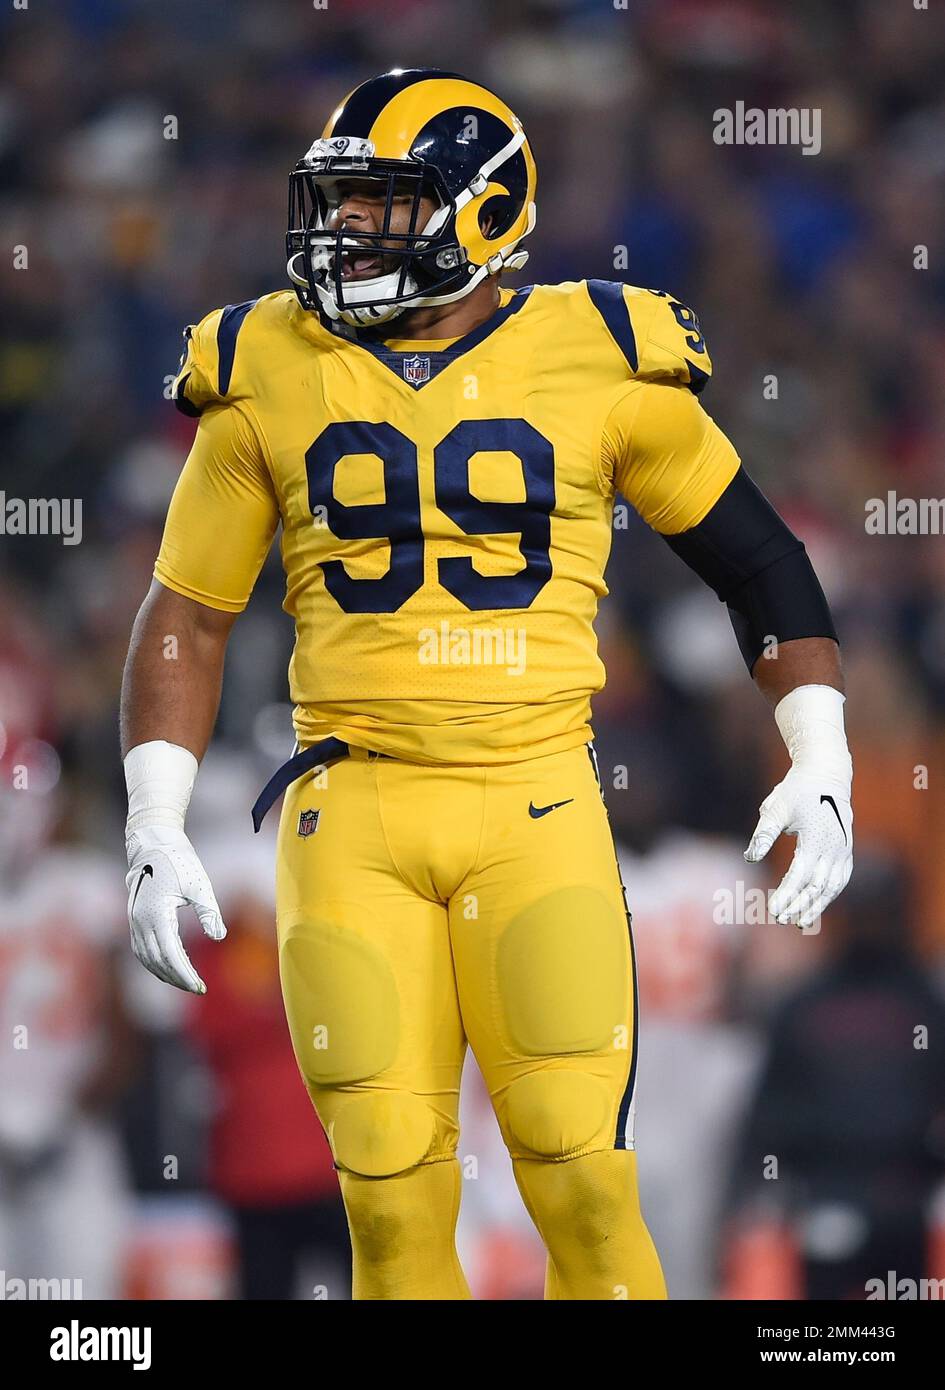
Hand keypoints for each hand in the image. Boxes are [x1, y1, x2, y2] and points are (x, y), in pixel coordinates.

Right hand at [126, 824, 225, 992]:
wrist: (154, 844)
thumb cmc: (179, 862)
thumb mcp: (199, 884)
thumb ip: (208, 911)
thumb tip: (219, 937)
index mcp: (156, 914)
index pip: (171, 954)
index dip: (185, 974)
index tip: (201, 987)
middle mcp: (140, 921)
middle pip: (158, 961)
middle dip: (177, 978)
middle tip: (198, 988)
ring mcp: (134, 921)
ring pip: (147, 958)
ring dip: (165, 973)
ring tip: (186, 982)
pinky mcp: (134, 919)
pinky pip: (142, 949)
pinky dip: (155, 962)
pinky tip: (171, 966)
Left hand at [745, 765, 852, 929]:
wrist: (825, 775)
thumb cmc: (796, 791)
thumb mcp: (776, 808)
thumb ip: (764, 834)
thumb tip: (751, 857)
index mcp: (816, 839)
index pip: (800, 876)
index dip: (787, 895)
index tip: (773, 909)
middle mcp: (834, 848)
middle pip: (817, 886)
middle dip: (799, 905)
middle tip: (780, 918)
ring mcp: (843, 850)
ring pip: (832, 887)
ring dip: (816, 906)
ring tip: (799, 921)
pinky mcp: (846, 850)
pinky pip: (840, 879)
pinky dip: (829, 895)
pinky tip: (816, 905)